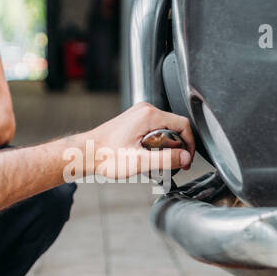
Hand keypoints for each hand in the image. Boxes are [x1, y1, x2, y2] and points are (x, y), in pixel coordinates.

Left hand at [75, 102, 194, 180]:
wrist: (86, 153)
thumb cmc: (105, 156)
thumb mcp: (139, 162)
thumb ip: (165, 159)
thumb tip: (184, 157)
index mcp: (149, 116)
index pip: (183, 124)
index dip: (189, 144)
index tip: (186, 160)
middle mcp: (145, 111)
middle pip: (176, 126)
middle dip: (179, 146)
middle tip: (174, 164)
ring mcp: (140, 115)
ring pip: (166, 129)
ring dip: (168, 146)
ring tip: (159, 162)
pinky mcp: (135, 121)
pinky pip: (156, 130)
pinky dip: (158, 143)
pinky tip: (149, 156)